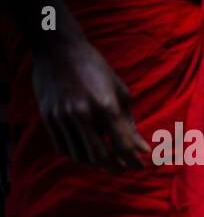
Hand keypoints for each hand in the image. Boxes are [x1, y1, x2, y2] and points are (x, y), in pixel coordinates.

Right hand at [31, 35, 148, 170]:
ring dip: (96, 163)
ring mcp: (62, 116)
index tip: (141, 166)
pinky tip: (87, 151)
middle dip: (117, 167)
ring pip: (81, 156)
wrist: (58, 48)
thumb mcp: (120, 92)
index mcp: (105, 106)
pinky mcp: (48, 116)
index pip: (123, 146)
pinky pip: (63, 147)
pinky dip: (77, 155)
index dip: (134, 161)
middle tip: (125, 168)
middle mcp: (82, 114)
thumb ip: (130, 124)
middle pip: (101, 157)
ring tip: (108, 160)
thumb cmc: (96, 68)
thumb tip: (143, 150)